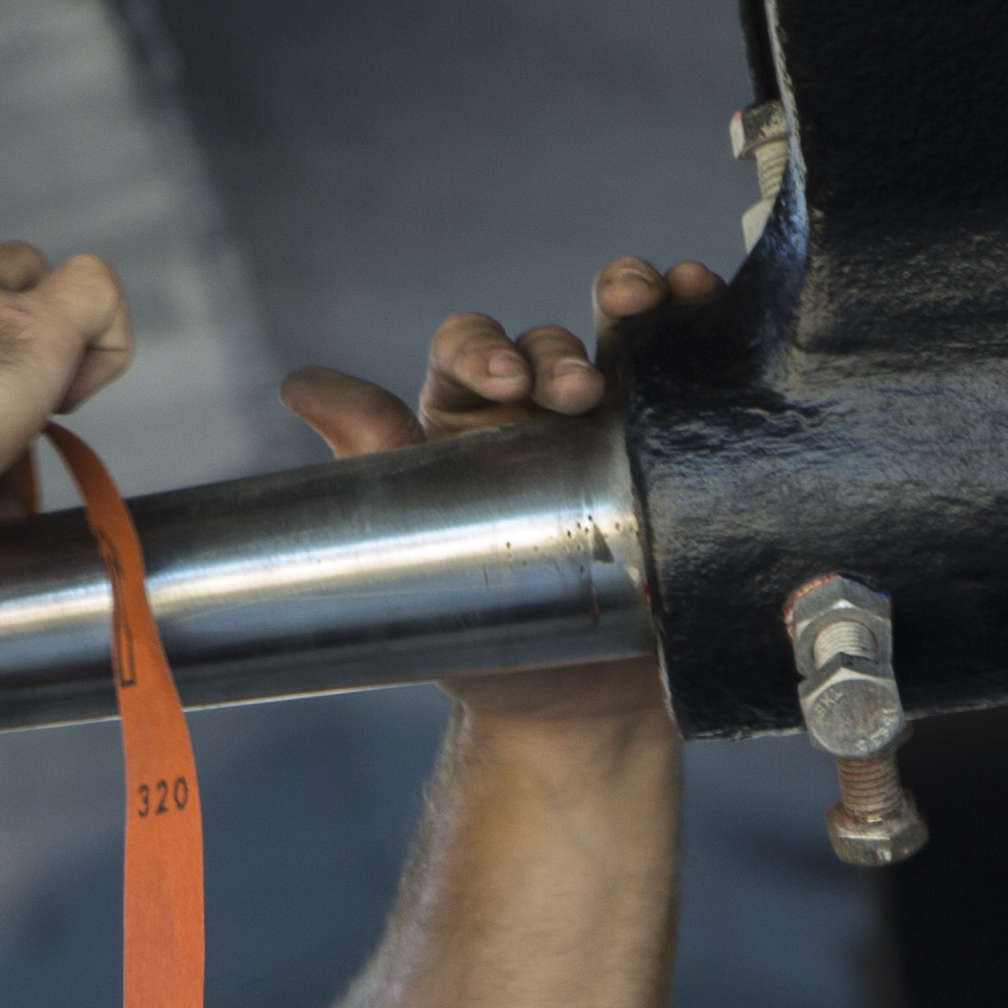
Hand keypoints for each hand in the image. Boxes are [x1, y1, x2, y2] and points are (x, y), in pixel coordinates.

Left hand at [279, 257, 722, 725]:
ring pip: (623, 335)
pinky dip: (701, 320)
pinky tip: (706, 293)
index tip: (500, 380)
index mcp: (467, 422)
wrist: (579, 714)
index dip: (481, 348)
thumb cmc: (484, 636)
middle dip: (561, 350)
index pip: (467, 351)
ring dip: (636, 299)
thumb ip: (370, 465)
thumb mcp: (413, 555)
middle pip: (549, 341)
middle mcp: (543, 410)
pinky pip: (691, 369)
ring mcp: (618, 423)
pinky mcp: (680, 445)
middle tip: (576, 391)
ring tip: (651, 300)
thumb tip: (302, 384)